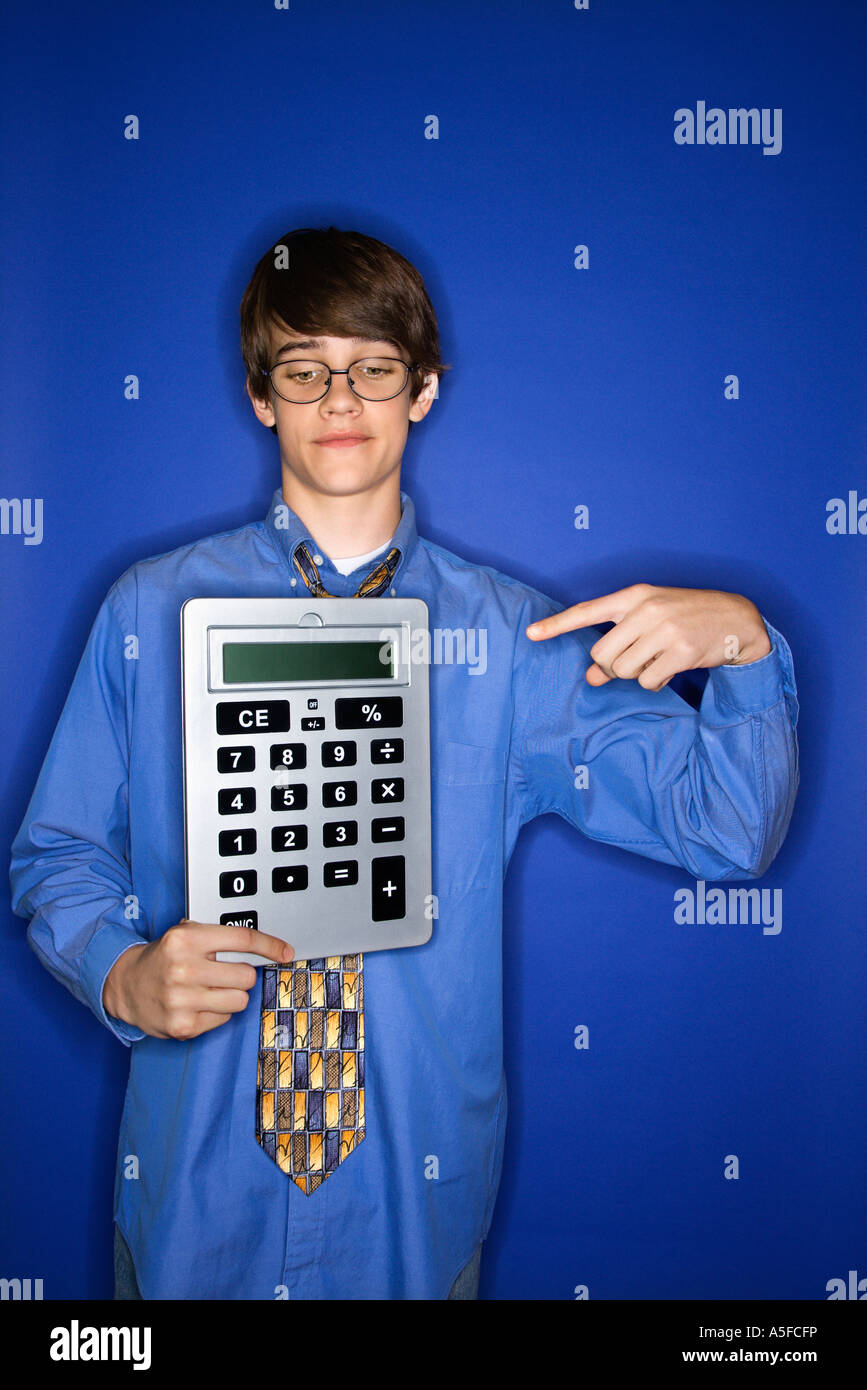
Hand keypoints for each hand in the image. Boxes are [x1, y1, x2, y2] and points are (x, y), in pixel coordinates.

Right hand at [102, 920, 293, 1039]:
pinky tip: (198, 1004)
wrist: (126, 985)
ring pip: (240, 1000)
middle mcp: (183, 968)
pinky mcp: (183, 1026)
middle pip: (246, 976)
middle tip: (224, 974)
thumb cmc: (164, 957)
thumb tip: (265, 948)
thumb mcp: (186, 934)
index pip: (242, 939)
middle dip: (241, 975)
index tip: (284, 951)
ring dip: (231, 996)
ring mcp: (182, 1000)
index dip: (270, 946)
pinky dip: (217, 1012)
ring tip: (210, 990)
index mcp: (186, 939)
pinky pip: (224, 1019)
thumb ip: (219, 937)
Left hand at [526, 583, 771, 691]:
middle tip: (633, 662)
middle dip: (611, 667)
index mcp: (635, 596)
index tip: (531, 634)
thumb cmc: (685, 618)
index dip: (557, 625)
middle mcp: (646, 609)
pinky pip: (647, 681)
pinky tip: (669, 669)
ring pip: (622, 671)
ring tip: (656, 661)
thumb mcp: (649, 623)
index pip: (587, 611)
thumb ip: (619, 646)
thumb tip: (590, 677)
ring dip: (635, 675)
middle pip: (601, 655)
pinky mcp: (680, 651)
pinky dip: (654, 682)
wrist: (735, 618)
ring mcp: (664, 630)